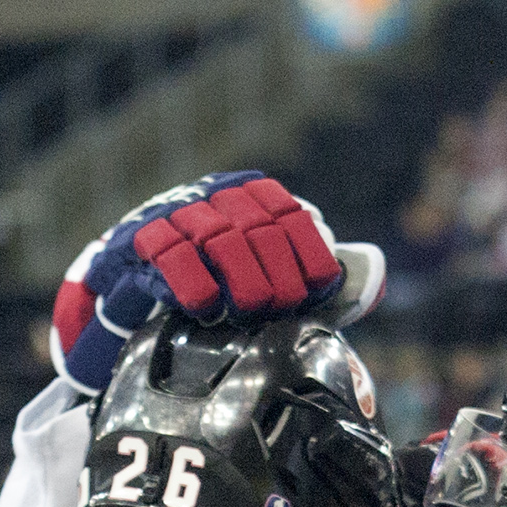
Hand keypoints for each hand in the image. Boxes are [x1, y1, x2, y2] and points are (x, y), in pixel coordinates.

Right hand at [50, 173, 386, 393]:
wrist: (133, 294)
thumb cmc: (213, 287)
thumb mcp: (263, 275)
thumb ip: (312, 276)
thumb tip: (373, 279)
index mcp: (245, 195)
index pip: (285, 211)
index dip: (307, 250)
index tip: (319, 289)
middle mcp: (208, 196)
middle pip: (254, 226)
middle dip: (275, 271)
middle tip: (281, 307)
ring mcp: (169, 216)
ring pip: (214, 239)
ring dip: (238, 279)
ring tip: (247, 312)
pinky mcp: (132, 244)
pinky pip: (166, 258)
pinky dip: (190, 284)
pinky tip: (204, 308)